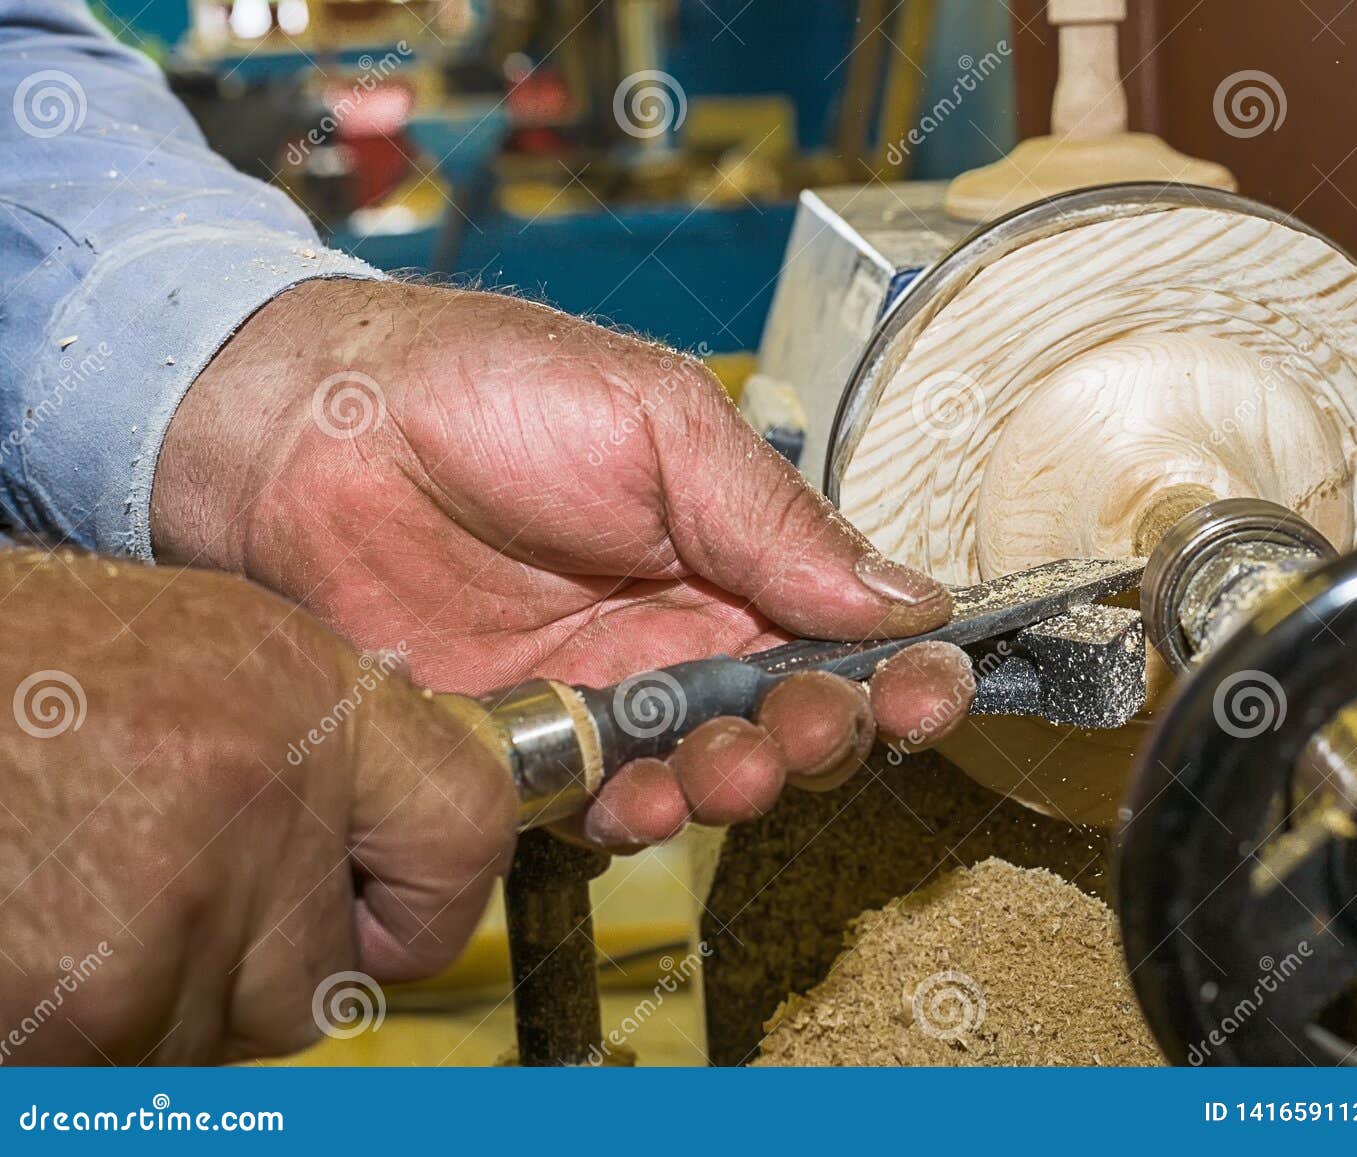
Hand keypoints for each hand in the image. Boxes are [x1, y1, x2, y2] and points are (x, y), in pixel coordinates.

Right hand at [0, 550, 514, 1062]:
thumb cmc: (42, 665)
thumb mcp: (222, 653)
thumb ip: (335, 755)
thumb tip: (421, 859)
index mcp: (314, 702)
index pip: (465, 834)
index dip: (426, 899)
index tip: (382, 909)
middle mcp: (261, 800)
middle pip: (324, 985)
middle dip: (250, 969)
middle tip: (155, 879)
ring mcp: (169, 911)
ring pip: (213, 1041)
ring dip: (152, 1001)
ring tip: (75, 884)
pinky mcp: (85, 1006)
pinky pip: (126, 1072)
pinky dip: (82, 1036)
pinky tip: (38, 927)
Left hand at [152, 280, 974, 849]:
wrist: (310, 429)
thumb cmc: (483, 389)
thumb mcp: (657, 421)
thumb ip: (775, 516)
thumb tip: (907, 598)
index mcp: (734, 544)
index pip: (850, 625)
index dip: (902, 668)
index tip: (929, 690)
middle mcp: (685, 625)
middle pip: (797, 713)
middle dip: (827, 732)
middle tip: (813, 722)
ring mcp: (611, 687)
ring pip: (715, 769)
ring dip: (743, 782)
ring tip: (730, 766)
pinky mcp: (532, 738)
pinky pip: (610, 801)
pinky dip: (640, 813)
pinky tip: (641, 792)